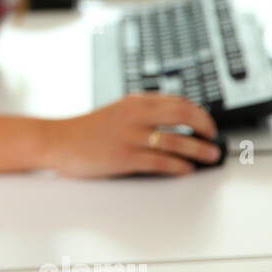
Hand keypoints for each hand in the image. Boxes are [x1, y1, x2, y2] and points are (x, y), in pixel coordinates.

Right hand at [46, 93, 219, 177]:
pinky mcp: (125, 157)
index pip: (177, 102)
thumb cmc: (84, 130)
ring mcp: (131, 136)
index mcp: (135, 102)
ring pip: (176, 140)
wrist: (57, 140)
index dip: (199, 113)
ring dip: (199, 149)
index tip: (207, 124)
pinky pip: (160, 161)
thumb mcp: (116, 112)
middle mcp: (135, 115)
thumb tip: (170, 122)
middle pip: (183, 115)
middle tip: (215, 138)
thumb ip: (140, 113)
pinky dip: (178, 166)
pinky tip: (186, 170)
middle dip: (205, 127)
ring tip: (210, 156)